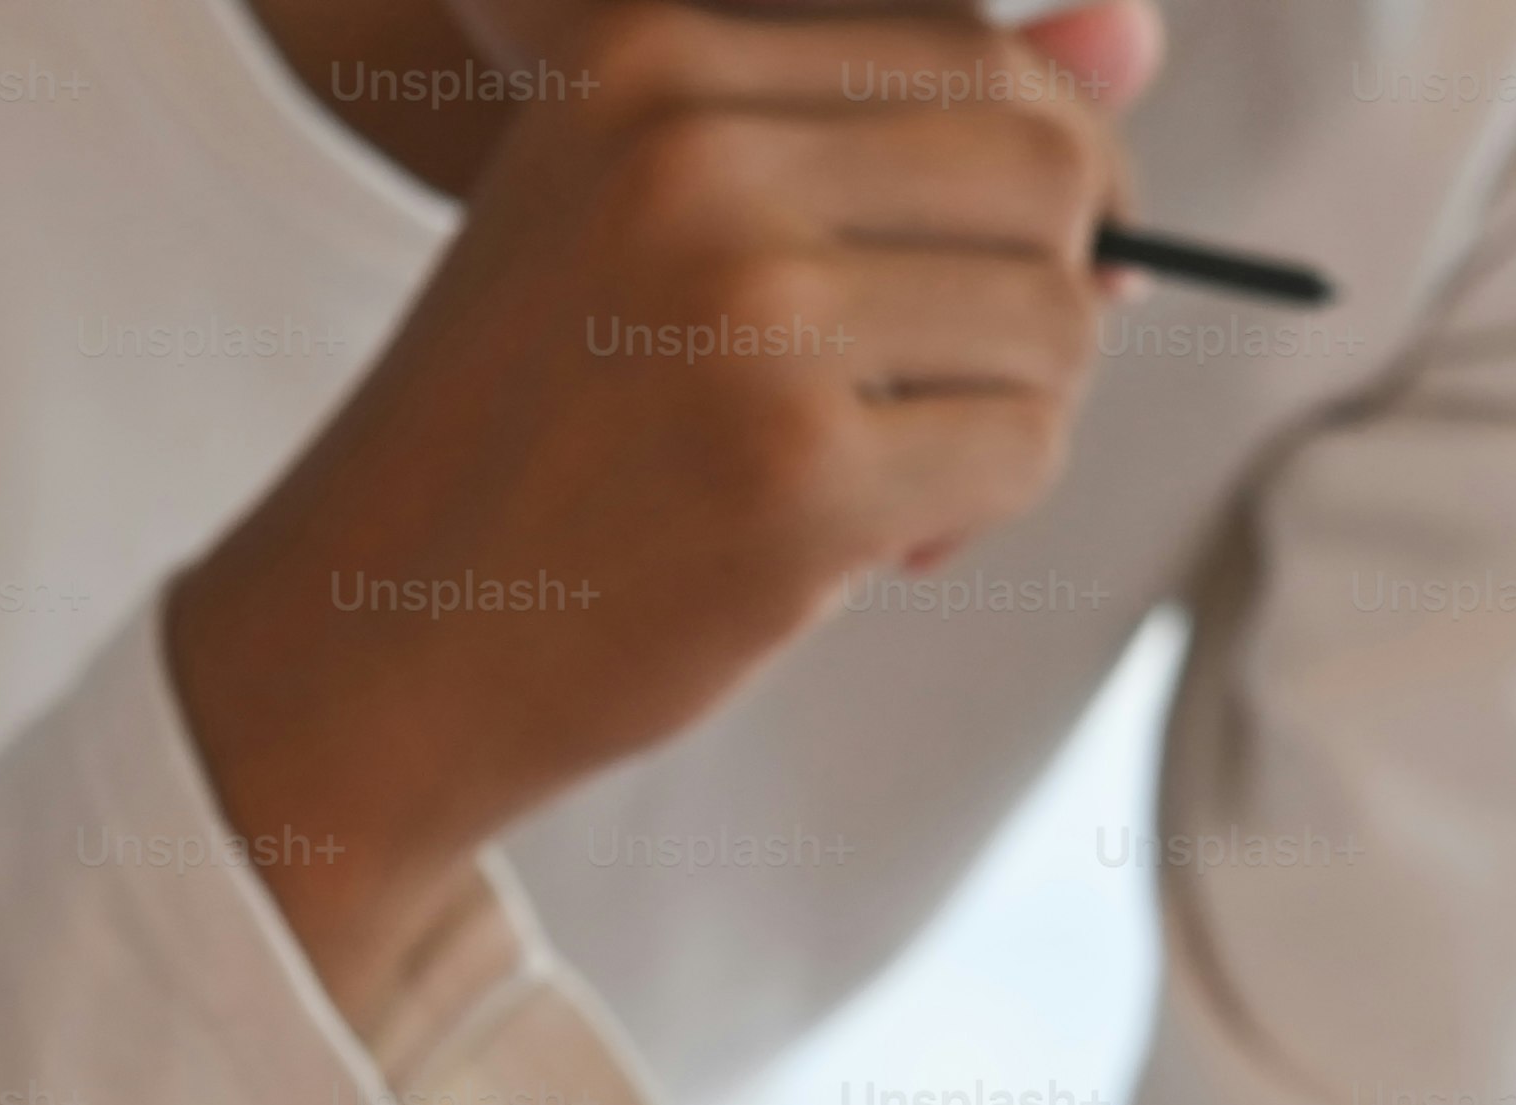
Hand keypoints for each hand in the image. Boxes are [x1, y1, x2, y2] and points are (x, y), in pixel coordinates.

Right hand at [165, 0, 1141, 1008]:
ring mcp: (747, 316)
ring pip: (1056, 320)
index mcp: (654, 62)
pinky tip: (870, 542)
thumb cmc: (543, 425)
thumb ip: (882, 123)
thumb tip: (1139, 41)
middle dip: (1046, 289)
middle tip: (952, 383)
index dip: (1046, 173)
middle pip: (1046, 171)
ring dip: (1006, 412)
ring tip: (883, 471)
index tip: (1006, 265)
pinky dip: (976, 508)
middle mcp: (695, 158)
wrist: (376, 635)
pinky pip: (1023, 449)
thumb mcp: (658, 213)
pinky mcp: (796, 474)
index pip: (976, 59)